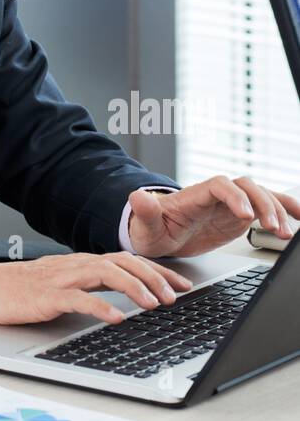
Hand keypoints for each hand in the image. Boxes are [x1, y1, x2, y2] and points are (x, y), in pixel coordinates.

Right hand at [0, 252, 191, 325]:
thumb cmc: (22, 289)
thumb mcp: (63, 284)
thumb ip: (90, 286)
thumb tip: (121, 299)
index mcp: (81, 263)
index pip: (127, 260)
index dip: (157, 271)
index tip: (182, 284)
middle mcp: (75, 265)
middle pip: (122, 262)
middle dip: (154, 277)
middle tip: (176, 295)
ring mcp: (61, 278)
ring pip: (105, 273)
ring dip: (134, 288)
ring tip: (154, 305)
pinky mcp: (46, 296)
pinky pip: (77, 298)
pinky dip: (99, 306)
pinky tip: (116, 318)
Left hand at [127, 176, 299, 257]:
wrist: (159, 234)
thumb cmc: (152, 229)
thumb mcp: (144, 226)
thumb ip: (144, 212)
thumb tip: (137, 197)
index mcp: (194, 196)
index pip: (218, 186)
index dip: (234, 196)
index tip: (245, 214)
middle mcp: (215, 196)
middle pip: (245, 186)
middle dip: (262, 203)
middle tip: (273, 228)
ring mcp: (230, 204)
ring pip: (259, 195)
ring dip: (276, 210)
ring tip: (285, 233)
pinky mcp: (239, 216)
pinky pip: (266, 207)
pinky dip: (284, 209)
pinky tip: (299, 218)